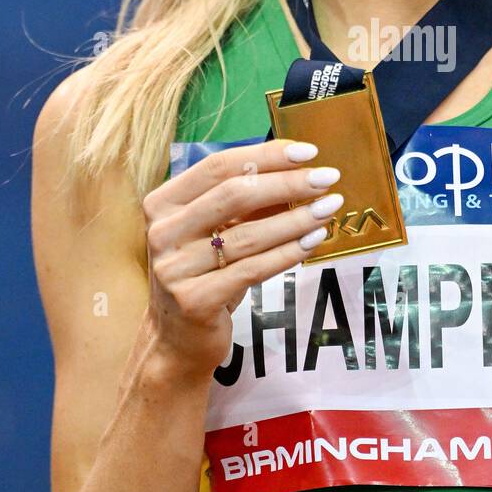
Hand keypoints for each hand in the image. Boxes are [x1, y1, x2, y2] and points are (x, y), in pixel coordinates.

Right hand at [141, 140, 339, 378]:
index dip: (265, 155)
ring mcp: (174, 268)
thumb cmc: (203, 274)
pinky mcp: (194, 301)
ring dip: (295, 218)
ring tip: (329, 208)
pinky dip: (287, 253)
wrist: (176, 340)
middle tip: (328, 178)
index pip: (218, 166)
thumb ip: (247, 201)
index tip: (308, 151)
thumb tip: (299, 170)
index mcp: (163, 203)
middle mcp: (162, 232)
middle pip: (232, 194)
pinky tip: (313, 241)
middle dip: (287, 182)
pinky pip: (252, 269)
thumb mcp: (218, 231)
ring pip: (247, 235)